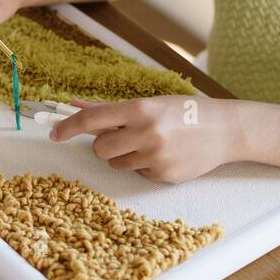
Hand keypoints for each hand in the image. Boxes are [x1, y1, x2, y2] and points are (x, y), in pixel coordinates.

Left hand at [49, 96, 244, 182]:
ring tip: (151, 144)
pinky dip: (145, 166)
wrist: (226, 130)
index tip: (53, 134)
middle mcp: (147, 133)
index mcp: (141, 109)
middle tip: (122, 138)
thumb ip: (110, 109)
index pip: (91, 119)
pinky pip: (138, 174)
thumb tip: (73, 105)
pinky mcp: (164, 175)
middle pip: (100, 149)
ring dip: (125, 156)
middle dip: (104, 146)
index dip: (67, 127)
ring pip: (116, 164)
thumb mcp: (149, 104)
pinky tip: (165, 155)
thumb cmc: (184, 112)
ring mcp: (156, 156)